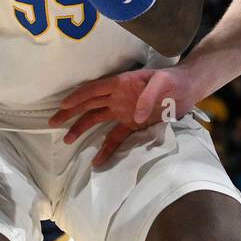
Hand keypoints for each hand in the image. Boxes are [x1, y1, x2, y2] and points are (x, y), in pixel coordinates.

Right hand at [49, 64, 202, 166]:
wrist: (188, 89)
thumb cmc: (173, 80)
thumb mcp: (163, 82)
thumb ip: (149, 96)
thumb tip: (134, 115)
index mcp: (121, 83)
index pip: (94, 90)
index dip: (78, 97)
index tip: (62, 105)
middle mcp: (118, 97)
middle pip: (89, 104)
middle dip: (70, 112)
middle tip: (53, 122)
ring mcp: (124, 110)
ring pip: (97, 119)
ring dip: (81, 127)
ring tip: (67, 139)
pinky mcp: (133, 124)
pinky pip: (116, 137)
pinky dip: (106, 148)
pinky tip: (97, 160)